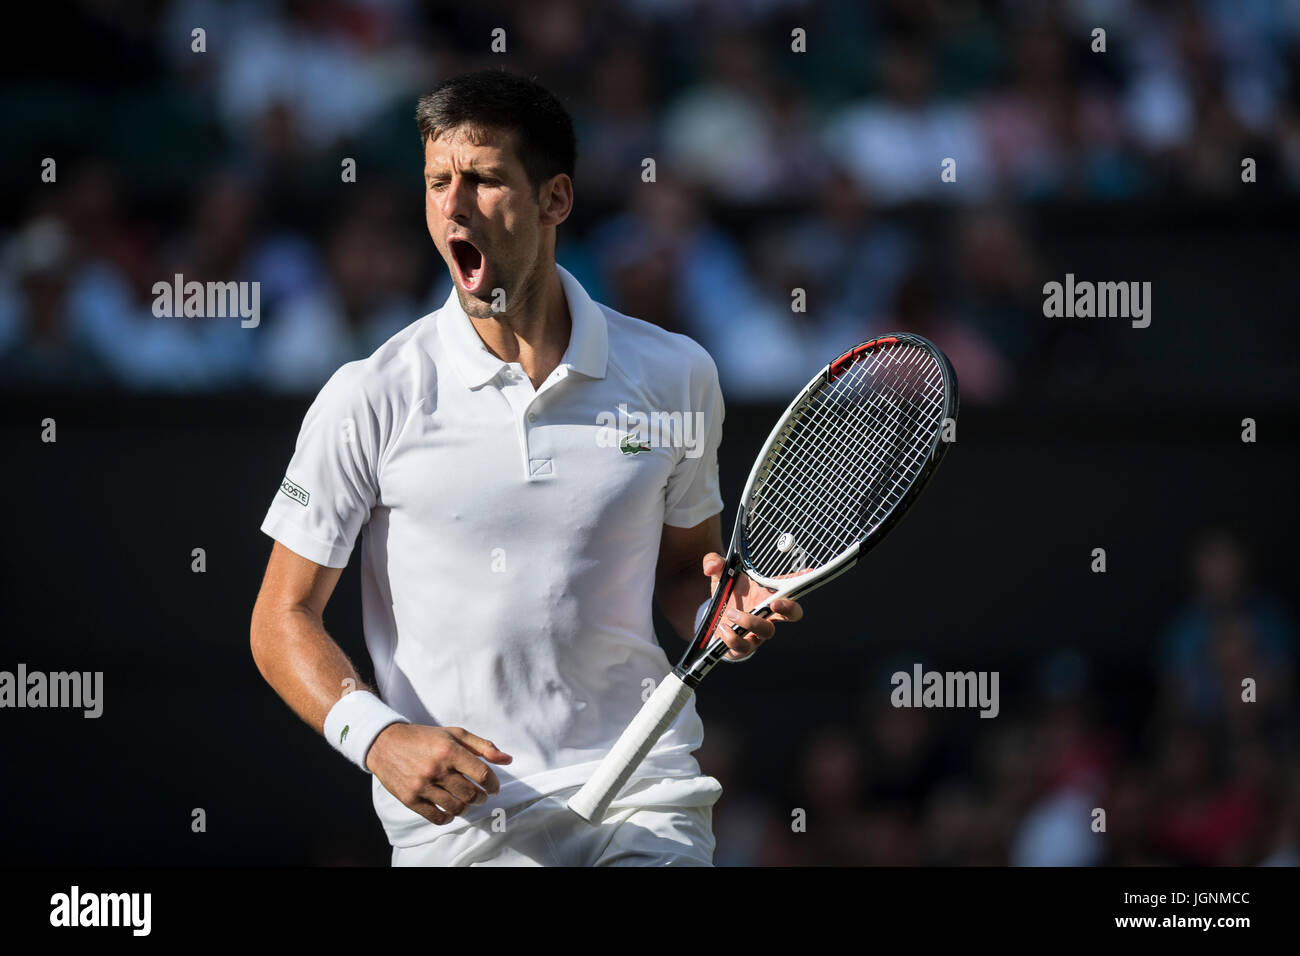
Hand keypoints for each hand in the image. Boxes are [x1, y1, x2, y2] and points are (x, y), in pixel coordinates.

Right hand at [366, 723, 512, 825]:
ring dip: (466, 808)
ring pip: (455, 807)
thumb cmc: (425, 737)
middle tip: (481, 796)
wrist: (385, 743)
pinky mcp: (409, 798)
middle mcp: (436, 769)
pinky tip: (451, 811)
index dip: (493, 784)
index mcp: (449, 750)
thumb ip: (483, 746)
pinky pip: (436, 816)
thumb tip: (508, 759)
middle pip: (470, 793)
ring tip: (467, 803)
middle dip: (481, 797)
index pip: (482, 774)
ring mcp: (422, 785)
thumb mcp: (454, 734)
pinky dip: (448, 817)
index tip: (494, 788)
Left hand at [701, 553, 802, 659]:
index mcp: (768, 595)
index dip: (802, 581)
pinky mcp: (743, 647)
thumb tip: (712, 564)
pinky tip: (722, 627)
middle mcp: (768, 615)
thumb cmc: (727, 595)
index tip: (807, 573)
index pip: (790, 588)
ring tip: (730, 613)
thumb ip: (714, 563)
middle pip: (793, 614)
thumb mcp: (720, 576)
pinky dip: (732, 637)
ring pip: (767, 631)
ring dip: (750, 621)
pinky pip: (743, 647)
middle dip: (789, 608)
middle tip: (775, 603)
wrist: (714, 620)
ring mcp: (757, 633)